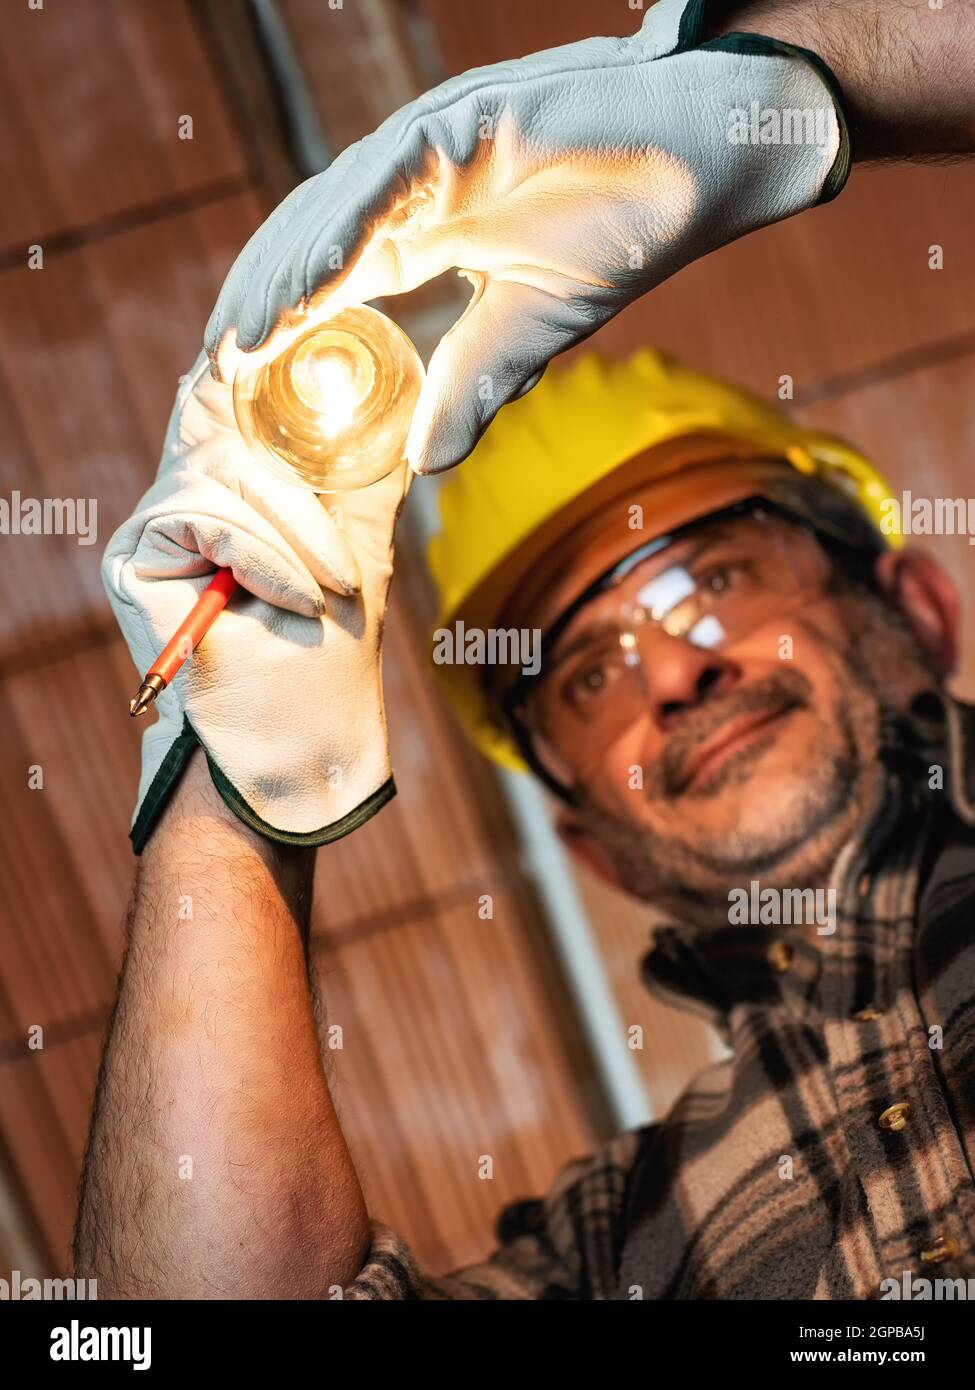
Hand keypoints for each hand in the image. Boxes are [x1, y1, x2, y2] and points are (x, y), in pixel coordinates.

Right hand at [103, 353, 408, 850]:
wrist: (296, 742)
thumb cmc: (328, 660)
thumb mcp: (358, 547)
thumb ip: (362, 477)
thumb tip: (405, 403)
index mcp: (236, 487)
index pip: (238, 394)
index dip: (267, 357)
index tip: (324, 323)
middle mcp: (188, 492)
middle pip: (227, 413)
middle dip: (299, 454)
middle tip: (345, 489)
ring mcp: (156, 522)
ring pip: (227, 470)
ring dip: (297, 529)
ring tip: (336, 588)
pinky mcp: (137, 554)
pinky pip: (206, 513)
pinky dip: (266, 556)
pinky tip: (301, 599)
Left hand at [205, 0, 847, 473]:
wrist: (699, 166)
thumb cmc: (618, 232)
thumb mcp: (530, 332)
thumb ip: (471, 387)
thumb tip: (425, 467)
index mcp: (421, 237)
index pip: (329, 283)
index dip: (281, 329)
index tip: (243, 386)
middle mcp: (410, 194)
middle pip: (310, 247)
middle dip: (260, 306)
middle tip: (215, 369)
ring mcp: (428, 154)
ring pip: (329, 213)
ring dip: (281, 276)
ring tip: (238, 337)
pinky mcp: (457, 123)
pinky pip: (381, 181)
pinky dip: (338, 233)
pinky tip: (302, 285)